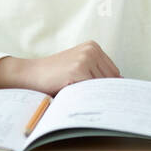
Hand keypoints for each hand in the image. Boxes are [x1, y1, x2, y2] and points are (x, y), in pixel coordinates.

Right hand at [0, 40, 120, 94]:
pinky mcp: (78, 70)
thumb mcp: (78, 67)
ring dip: (93, 94)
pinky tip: (78, 100)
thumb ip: (96, 72)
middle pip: (110, 78)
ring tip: (80, 99)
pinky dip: (86, 97)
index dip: (108, 86)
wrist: (29, 74)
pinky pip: (90, 89)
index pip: (113, 71)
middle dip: (103, 91)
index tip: (108, 98)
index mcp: (93, 47)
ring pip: (101, 85)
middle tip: (94, 103)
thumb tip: (120, 85)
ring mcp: (85, 59)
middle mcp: (91, 50)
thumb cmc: (54, 75)